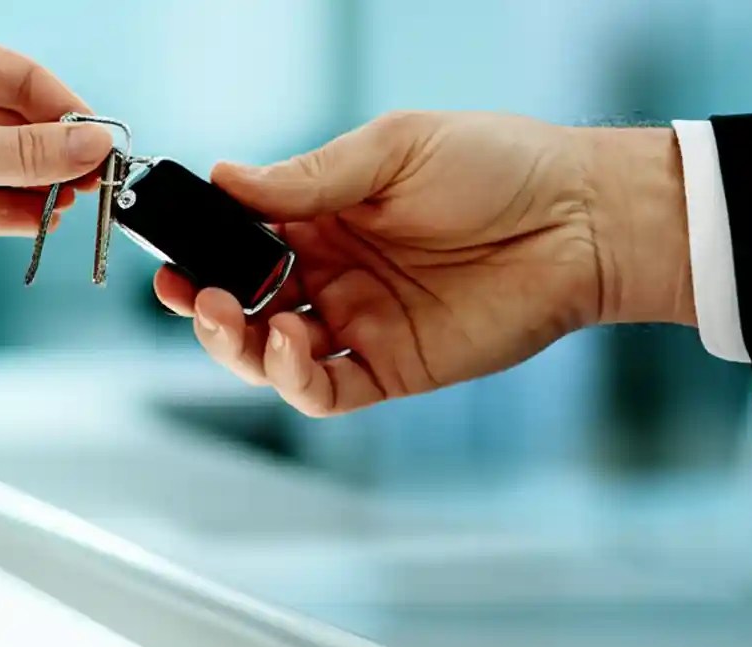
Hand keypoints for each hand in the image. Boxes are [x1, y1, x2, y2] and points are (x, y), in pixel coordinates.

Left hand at [0, 28, 113, 285]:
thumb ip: (29, 154)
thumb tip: (94, 145)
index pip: (19, 76)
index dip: (64, 107)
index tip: (100, 140)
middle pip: (14, 122)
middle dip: (54, 153)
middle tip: (95, 179)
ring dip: (36, 186)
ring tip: (73, 203)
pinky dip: (10, 211)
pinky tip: (43, 222)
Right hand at [156, 111, 690, 416]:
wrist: (581, 218)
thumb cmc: (499, 165)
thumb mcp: (395, 149)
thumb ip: (311, 176)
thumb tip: (227, 177)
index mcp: (325, 216)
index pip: (241, 240)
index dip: (201, 249)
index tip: (171, 248)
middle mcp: (333, 273)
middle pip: (245, 305)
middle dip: (204, 305)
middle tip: (188, 292)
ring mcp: (360, 324)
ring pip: (271, 355)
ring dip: (237, 344)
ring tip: (229, 315)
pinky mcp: (393, 367)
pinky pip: (326, 390)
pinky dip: (293, 378)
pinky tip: (289, 343)